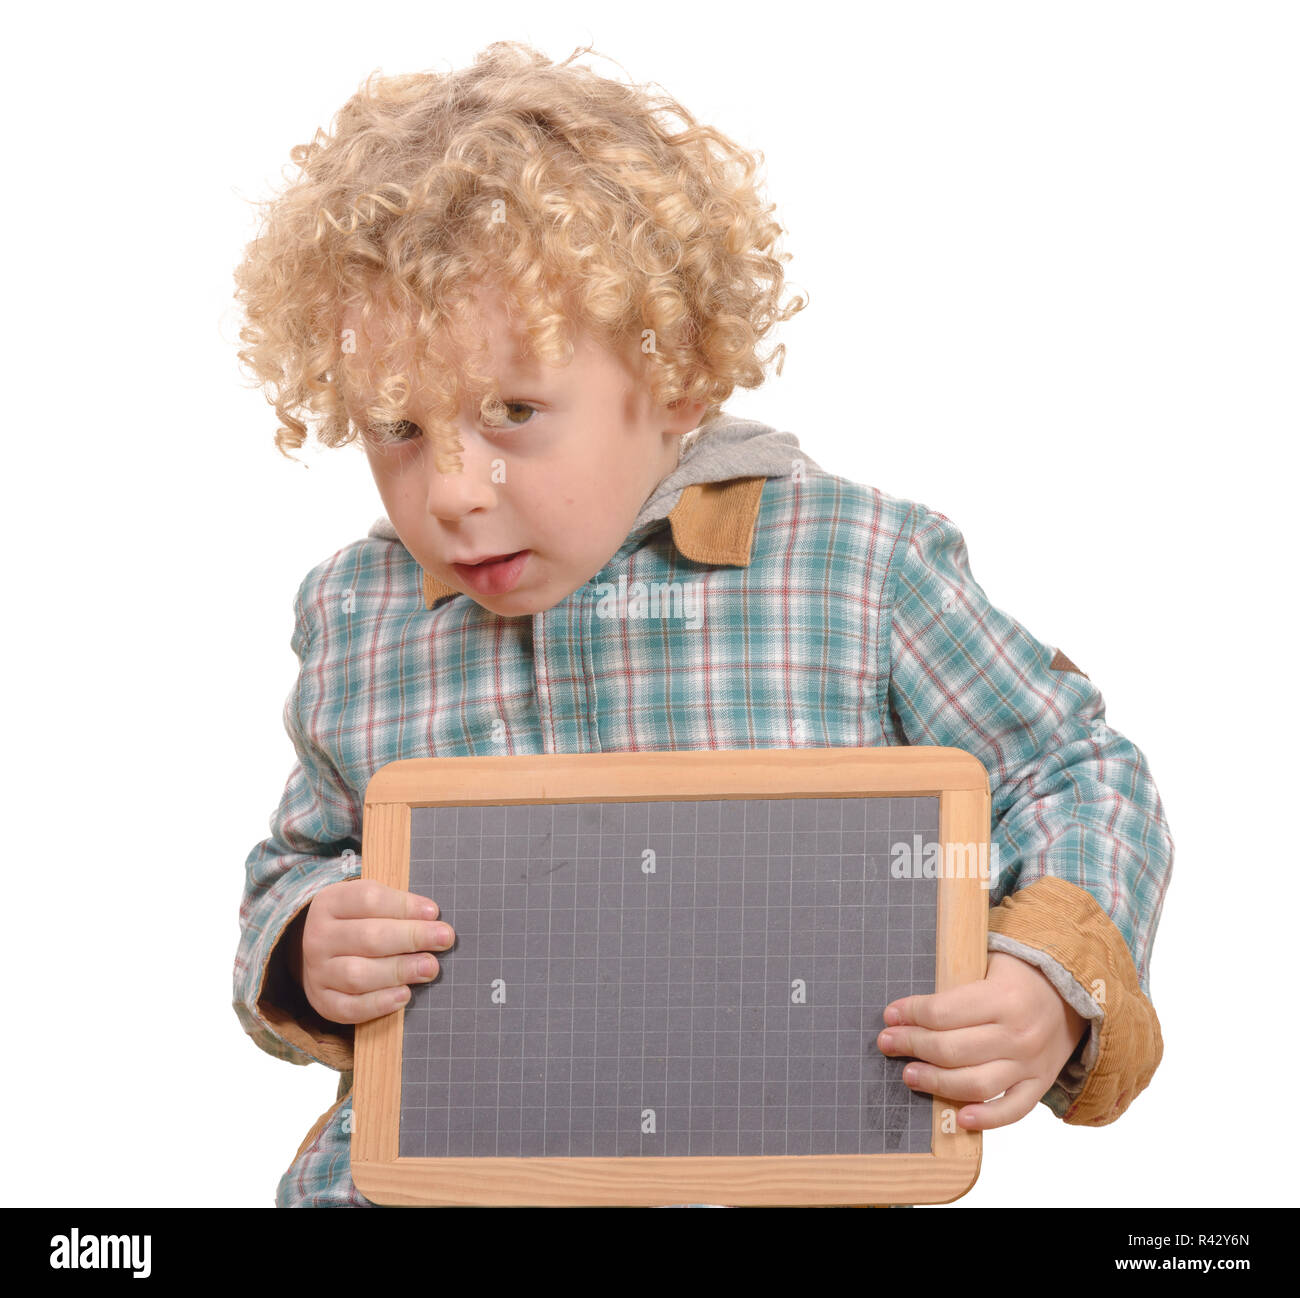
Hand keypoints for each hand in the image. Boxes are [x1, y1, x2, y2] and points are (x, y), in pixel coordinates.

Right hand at [292, 878, 454, 1025]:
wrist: (320, 953)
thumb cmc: (358, 923)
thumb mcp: (368, 904)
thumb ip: (397, 907)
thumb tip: (432, 916)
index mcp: (330, 903)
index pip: (368, 899)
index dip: (404, 905)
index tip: (434, 912)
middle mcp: (318, 937)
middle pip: (368, 937)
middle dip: (411, 937)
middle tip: (444, 939)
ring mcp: (317, 972)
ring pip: (358, 974)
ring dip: (399, 971)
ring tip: (430, 967)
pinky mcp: (322, 1001)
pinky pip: (349, 1008)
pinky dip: (379, 1004)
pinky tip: (404, 995)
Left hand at [875, 951, 1089, 1129]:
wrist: (1072, 994)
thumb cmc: (1020, 975)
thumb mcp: (989, 963)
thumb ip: (956, 984)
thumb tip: (908, 1007)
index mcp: (1003, 997)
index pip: (943, 1012)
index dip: (910, 1014)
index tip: (890, 1015)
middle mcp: (1019, 1033)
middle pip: (952, 1050)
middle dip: (912, 1046)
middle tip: (888, 1043)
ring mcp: (1031, 1063)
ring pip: (975, 1084)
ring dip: (936, 1083)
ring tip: (909, 1075)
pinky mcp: (1040, 1084)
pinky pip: (1013, 1111)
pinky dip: (986, 1119)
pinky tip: (959, 1118)